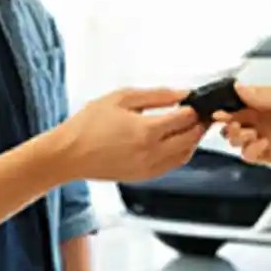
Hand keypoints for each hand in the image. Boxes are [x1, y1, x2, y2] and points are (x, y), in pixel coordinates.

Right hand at [55, 88, 204, 181]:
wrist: (69, 154)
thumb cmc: (89, 124)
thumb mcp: (122, 98)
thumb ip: (156, 95)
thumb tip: (182, 93)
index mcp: (146, 131)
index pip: (185, 119)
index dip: (195, 108)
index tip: (197, 101)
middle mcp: (152, 153)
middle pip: (190, 138)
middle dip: (199, 124)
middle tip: (200, 112)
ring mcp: (149, 168)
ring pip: (185, 154)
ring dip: (192, 140)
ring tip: (189, 125)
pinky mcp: (144, 176)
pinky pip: (172, 165)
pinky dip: (180, 152)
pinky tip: (175, 140)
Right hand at [216, 84, 270, 167]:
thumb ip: (262, 95)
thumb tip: (239, 87)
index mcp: (268, 101)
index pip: (239, 102)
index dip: (226, 106)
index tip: (218, 109)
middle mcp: (265, 118)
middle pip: (234, 122)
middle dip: (227, 123)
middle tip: (231, 124)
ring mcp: (267, 137)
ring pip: (238, 140)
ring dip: (237, 137)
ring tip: (247, 134)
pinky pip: (251, 155)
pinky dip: (251, 151)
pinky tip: (261, 144)